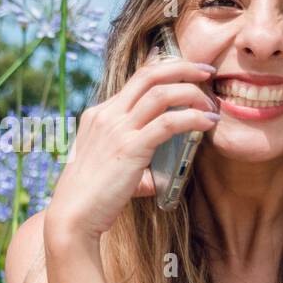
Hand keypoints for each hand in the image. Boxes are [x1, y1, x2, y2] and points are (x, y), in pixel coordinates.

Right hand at [45, 57, 218, 244]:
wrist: (72, 216)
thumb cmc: (90, 198)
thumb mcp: (105, 167)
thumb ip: (129, 164)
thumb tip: (153, 178)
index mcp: (99, 115)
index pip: (136, 78)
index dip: (165, 67)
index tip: (188, 70)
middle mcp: (107, 115)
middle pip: (149, 75)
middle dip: (183, 67)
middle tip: (207, 72)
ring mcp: (117, 130)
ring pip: (160, 93)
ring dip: (191, 93)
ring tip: (209, 105)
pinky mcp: (130, 148)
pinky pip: (168, 123)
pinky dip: (192, 119)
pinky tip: (206, 124)